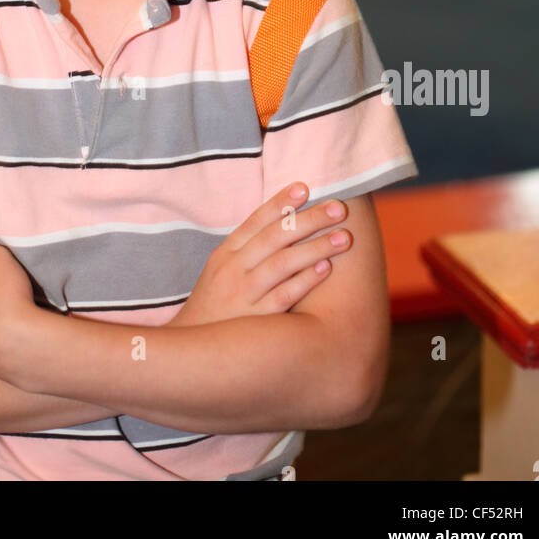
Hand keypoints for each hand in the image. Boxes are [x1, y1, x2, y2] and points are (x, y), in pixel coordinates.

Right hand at [166, 182, 351, 327]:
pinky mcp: (255, 321)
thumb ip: (247, 250)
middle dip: (308, 219)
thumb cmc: (215, 307)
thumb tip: (283, 223)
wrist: (194, 352)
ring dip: (315, 247)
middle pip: (274, 237)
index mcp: (225, 254)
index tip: (304, 186)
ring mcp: (243, 295)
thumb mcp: (220, 272)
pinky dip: (305, 280)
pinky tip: (326, 267)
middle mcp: (233, 270)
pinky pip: (284, 296)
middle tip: (339, 207)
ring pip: (282, 263)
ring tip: (344, 237)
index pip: (255, 221)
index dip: (279, 202)